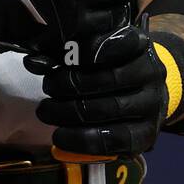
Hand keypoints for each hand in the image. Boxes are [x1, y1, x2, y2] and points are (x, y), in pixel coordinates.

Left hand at [34, 16, 168, 157]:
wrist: (147, 93)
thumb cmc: (111, 67)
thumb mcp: (93, 53)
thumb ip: (65, 54)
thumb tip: (31, 63)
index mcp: (137, 44)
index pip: (108, 44)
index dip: (80, 52)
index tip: (59, 59)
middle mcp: (150, 72)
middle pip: (103, 79)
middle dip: (67, 85)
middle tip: (47, 87)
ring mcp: (152, 104)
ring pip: (106, 110)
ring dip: (68, 113)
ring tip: (46, 112)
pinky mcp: (148, 134)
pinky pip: (113, 140)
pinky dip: (82, 140)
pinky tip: (60, 136)